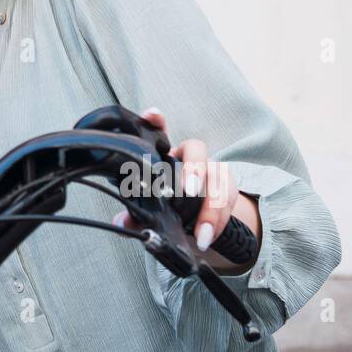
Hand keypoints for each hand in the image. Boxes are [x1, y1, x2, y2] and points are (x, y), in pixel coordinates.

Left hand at [111, 107, 256, 264]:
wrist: (197, 220)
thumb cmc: (167, 205)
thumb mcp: (151, 210)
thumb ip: (136, 215)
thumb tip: (121, 223)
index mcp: (164, 156)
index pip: (159, 132)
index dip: (156, 122)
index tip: (151, 115)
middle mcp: (188, 157)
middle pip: (196, 148)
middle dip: (194, 167)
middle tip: (188, 189)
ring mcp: (211, 169)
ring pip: (218, 176)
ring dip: (211, 207)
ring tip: (201, 233)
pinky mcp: (227, 186)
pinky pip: (230, 198)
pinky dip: (219, 220)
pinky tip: (208, 236)